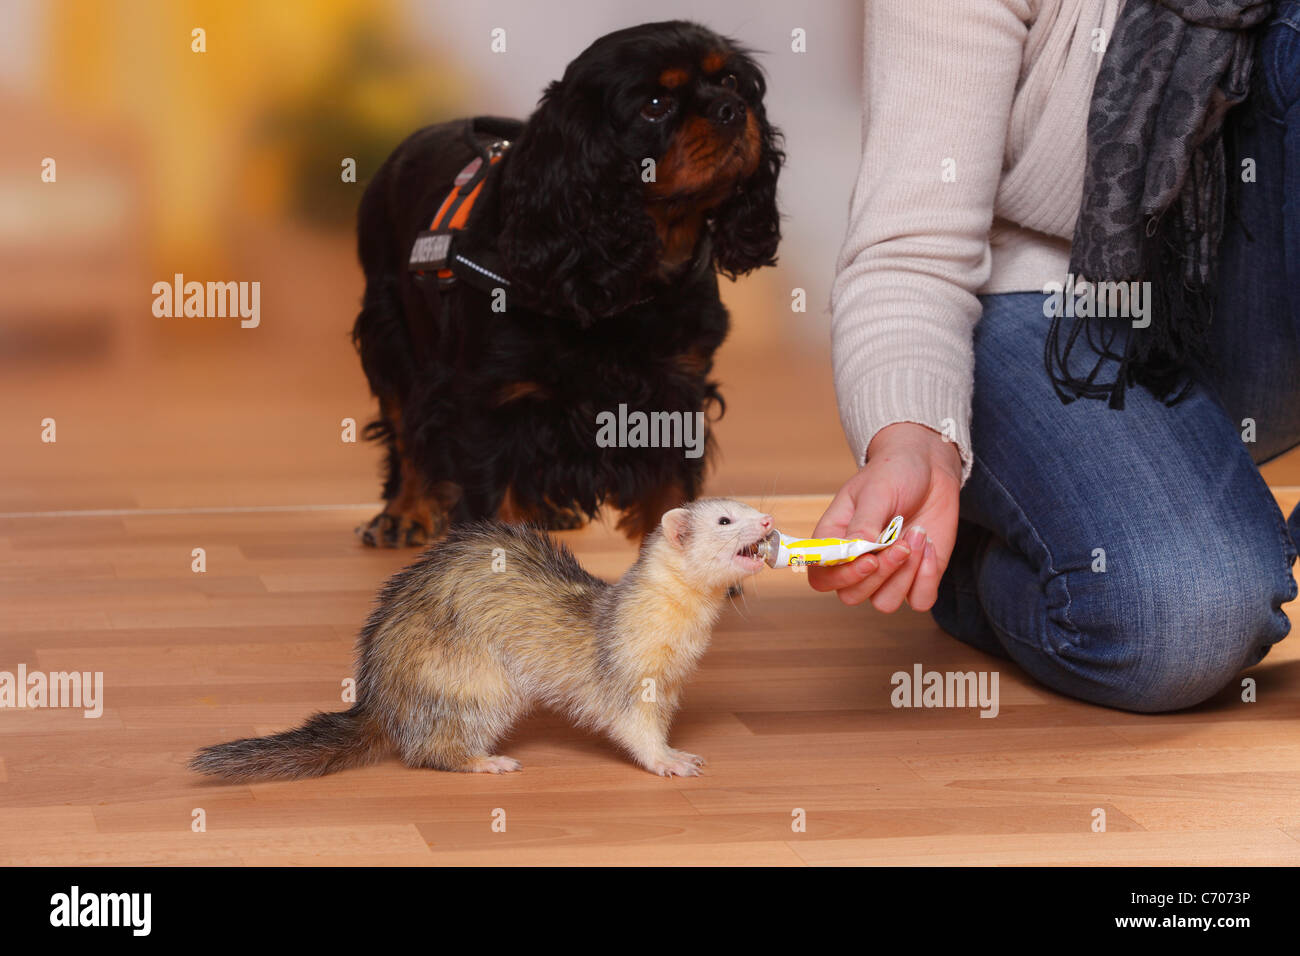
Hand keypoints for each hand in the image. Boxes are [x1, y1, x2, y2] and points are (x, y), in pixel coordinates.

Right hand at [807, 422, 961, 611]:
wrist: (929, 467)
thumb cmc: (894, 473)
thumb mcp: (876, 491)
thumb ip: (863, 524)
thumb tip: (855, 551)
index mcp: (835, 539)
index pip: (822, 577)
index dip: (842, 576)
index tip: (870, 558)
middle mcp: (857, 562)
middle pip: (851, 596)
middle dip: (880, 574)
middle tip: (900, 543)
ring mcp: (887, 573)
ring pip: (885, 603)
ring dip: (905, 575)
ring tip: (917, 536)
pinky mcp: (916, 577)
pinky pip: (919, 600)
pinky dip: (926, 578)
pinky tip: (928, 546)